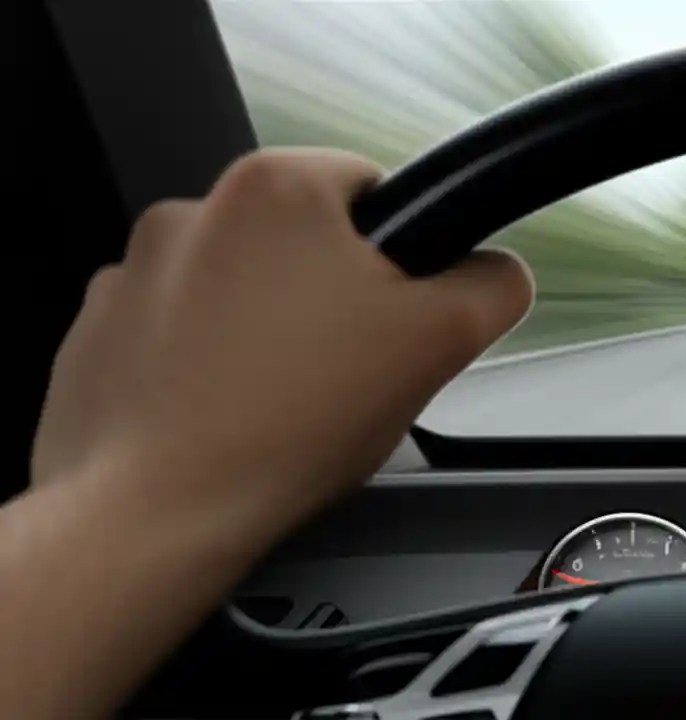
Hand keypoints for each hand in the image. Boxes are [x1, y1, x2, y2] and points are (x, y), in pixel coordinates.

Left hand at [10, 149, 530, 718]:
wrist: (157, 514)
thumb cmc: (288, 422)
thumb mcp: (439, 344)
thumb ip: (492, 287)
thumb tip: (497, 272)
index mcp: (277, 188)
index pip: (374, 190)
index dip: (403, 260)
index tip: (395, 320)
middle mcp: (191, 209)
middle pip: (304, 244)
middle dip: (333, 298)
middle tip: (348, 372)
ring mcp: (131, 272)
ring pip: (242, 291)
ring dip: (267, 330)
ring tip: (284, 403)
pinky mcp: (99, 334)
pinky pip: (179, 334)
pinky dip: (206, 364)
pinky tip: (229, 415)